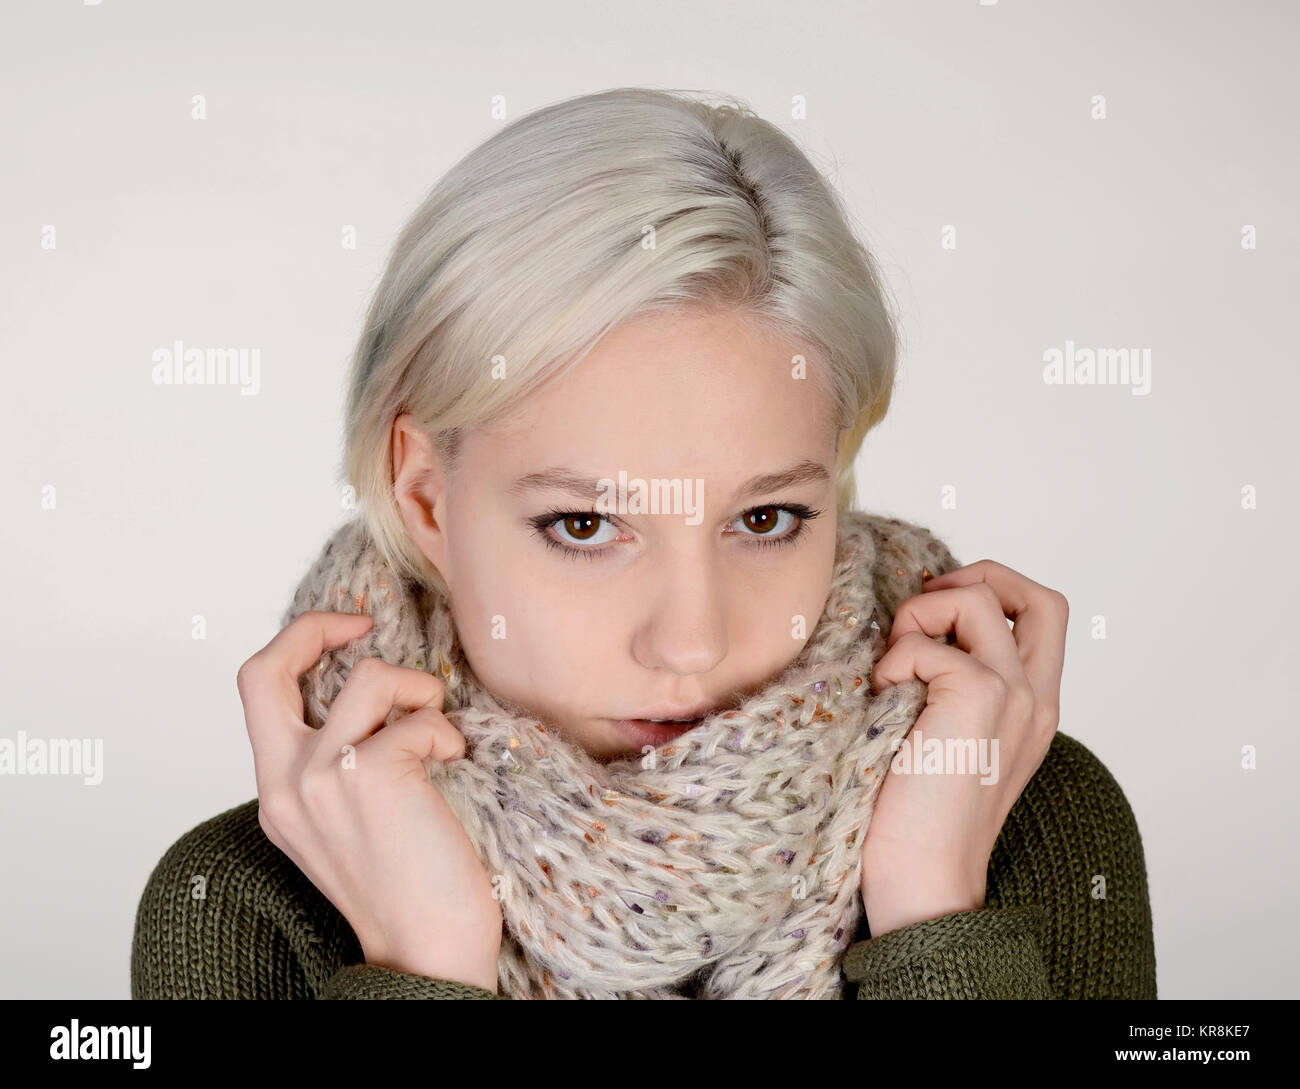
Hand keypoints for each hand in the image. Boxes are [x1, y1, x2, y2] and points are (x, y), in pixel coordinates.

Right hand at [237, 610, 502, 991]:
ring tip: (436, 733)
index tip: (348, 634)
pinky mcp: (371, 774)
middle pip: (267, 667)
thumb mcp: (345, 817)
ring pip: (368, 677)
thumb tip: (370, 687)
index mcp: (275, 790)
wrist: (428, 947)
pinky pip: (420, 716)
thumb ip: (336, 758)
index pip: (255, 686)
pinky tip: (452, 764)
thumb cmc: (406, 883)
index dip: (298, 642)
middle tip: (367, 627)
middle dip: (320, 626)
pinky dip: (446, 732)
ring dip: (418, 692)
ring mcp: (322, 777)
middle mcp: (285, 783)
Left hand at [859, 561, 1066, 936]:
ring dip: (920, 618)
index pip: (1043, 614)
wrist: (924, 880)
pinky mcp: (979, 697)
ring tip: (894, 670)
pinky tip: (882, 701)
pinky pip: (928, 642)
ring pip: (976, 598)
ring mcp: (1013, 696)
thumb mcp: (947, 738)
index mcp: (1034, 707)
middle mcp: (1036, 698)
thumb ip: (952, 685)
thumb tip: (915, 626)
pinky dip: (894, 659)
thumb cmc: (918, 818)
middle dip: (975, 578)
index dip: (992, 591)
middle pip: (1037, 595)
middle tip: (923, 618)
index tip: (936, 617)